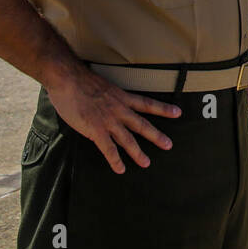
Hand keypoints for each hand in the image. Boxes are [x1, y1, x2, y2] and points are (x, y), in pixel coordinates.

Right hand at [46, 61, 180, 173]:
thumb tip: (108, 105)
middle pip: (142, 125)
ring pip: (127, 139)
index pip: (147, 103)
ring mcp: (108, 120)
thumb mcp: (104, 86)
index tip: (178, 112)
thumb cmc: (82, 81)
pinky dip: (115, 160)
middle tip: (169, 145)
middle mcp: (119, 109)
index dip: (163, 108)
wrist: (68, 79)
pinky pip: (108, 148)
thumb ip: (109, 98)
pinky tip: (120, 169)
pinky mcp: (95, 130)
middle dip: (156, 136)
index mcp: (122, 97)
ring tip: (146, 163)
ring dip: (137, 152)